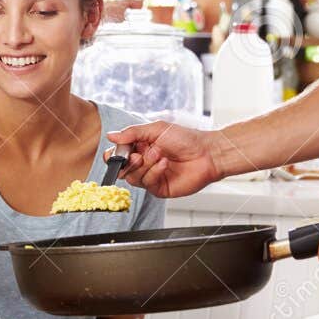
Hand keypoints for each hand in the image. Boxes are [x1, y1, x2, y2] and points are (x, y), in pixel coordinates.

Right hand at [106, 122, 224, 197]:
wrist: (207, 154)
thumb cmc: (186, 139)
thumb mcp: (156, 129)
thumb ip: (132, 133)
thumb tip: (111, 135)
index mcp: (140, 147)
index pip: (117, 154)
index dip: (115, 154)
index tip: (122, 150)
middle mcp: (143, 163)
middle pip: (120, 168)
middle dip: (127, 161)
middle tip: (139, 154)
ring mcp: (150, 176)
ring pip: (132, 177)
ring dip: (144, 165)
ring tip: (159, 155)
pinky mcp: (159, 188)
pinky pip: (147, 183)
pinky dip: (154, 172)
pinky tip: (165, 164)